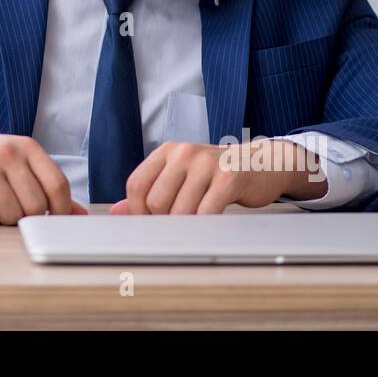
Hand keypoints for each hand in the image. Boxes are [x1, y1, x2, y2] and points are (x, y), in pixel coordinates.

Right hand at [0, 124, 87, 224]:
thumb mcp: (19, 162)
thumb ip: (48, 186)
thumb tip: (80, 215)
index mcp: (27, 146)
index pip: (57, 185)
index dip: (59, 210)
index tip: (50, 218)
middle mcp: (7, 152)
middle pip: (36, 206)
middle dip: (27, 217)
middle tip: (15, 209)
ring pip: (10, 215)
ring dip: (4, 219)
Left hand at [109, 139, 326, 214]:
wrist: (261, 164)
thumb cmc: (216, 175)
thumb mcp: (180, 176)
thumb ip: (150, 191)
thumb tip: (116, 212)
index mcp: (167, 151)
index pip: (136, 185)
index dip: (138, 211)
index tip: (151, 222)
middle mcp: (184, 153)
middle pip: (155, 202)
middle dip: (164, 221)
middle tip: (182, 221)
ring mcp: (206, 164)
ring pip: (179, 212)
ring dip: (187, 226)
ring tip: (199, 220)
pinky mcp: (228, 178)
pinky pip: (206, 213)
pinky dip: (205, 226)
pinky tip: (212, 222)